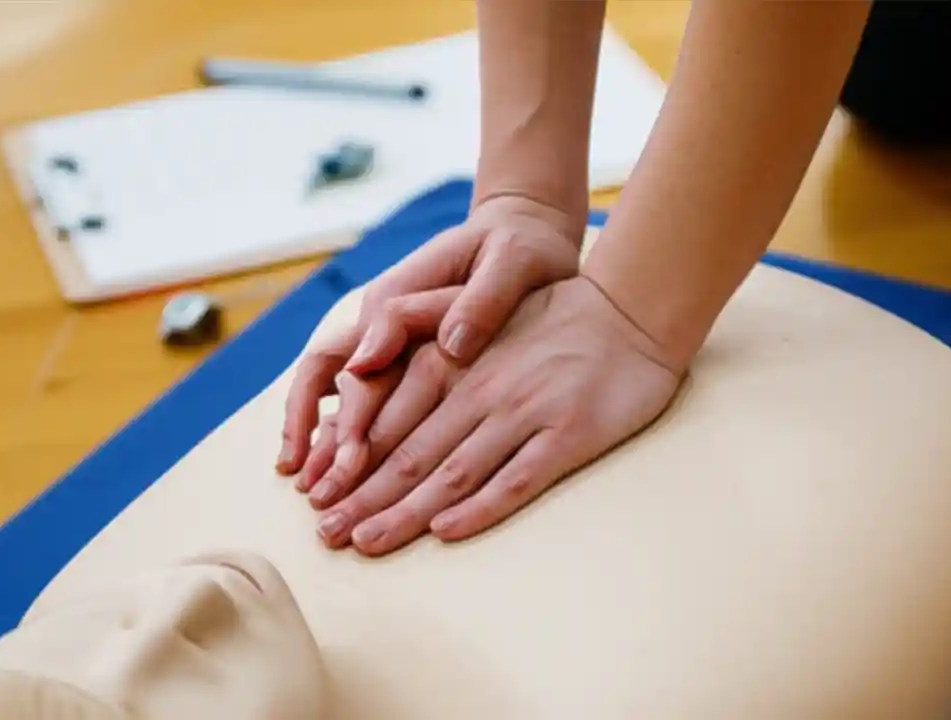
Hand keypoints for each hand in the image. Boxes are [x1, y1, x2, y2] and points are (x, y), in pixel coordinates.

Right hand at [276, 194, 584, 477]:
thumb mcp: (510, 261)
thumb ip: (479, 300)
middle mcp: (380, 322)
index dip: (353, 415)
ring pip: (337, 394)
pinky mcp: (403, 358)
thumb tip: (451, 345)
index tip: (353, 460)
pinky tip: (343, 476)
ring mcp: (388, 342)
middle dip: (319, 437)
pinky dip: (346, 436)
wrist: (524, 237)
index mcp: (398, 298)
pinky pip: (364, 400)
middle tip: (319, 492)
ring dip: (322, 442)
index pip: (359, 363)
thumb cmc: (517, 249)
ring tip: (313, 493)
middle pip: (329, 379)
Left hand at [309, 276, 684, 555]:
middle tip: (327, 533)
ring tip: (365, 541)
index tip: (319, 495)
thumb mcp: (483, 317)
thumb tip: (369, 376)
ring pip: (452, 473)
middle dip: (363, 497)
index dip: (351, 460)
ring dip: (404, 512)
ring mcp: (525, 413)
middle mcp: (483, 389)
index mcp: (458, 361)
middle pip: (411, 454)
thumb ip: (434, 346)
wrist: (631, 312)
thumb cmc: (555, 318)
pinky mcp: (568, 435)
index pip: (391, 420)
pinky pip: (516, 480)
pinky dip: (478, 508)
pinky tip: (444, 532)